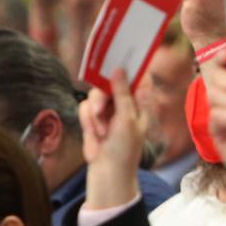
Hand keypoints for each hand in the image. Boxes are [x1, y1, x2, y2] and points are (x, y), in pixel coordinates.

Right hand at [79, 73, 144, 208]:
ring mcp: (108, 107)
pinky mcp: (93, 115)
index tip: (117, 56)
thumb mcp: (127, 119)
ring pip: (95, 94)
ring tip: (102, 131)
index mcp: (141, 100)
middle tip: (100, 109)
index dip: (129, 65)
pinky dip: (88, 121)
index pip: (137, 75)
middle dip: (102, 96)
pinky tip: (96, 134)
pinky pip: (85, 107)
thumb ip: (122, 93)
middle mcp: (125, 100)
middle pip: (109, 81)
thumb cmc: (125, 147)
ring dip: (96, 114)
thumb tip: (119, 69)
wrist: (107, 169)